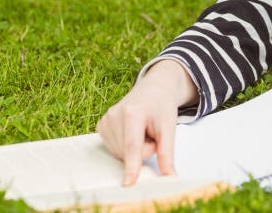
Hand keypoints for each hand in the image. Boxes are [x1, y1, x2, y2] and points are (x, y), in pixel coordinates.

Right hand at [97, 60, 194, 184]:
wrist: (153, 89)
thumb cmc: (161, 106)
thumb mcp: (169, 127)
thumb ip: (167, 153)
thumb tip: (170, 177)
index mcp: (133, 112)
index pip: (133, 146)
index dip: (132, 166)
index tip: (128, 183)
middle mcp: (115, 115)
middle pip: (128, 153)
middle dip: (143, 150)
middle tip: (151, 133)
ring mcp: (105, 120)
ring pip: (120, 154)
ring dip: (134, 149)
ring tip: (141, 131)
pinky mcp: (101, 125)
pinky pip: (113, 149)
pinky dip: (125, 146)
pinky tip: (131, 132)